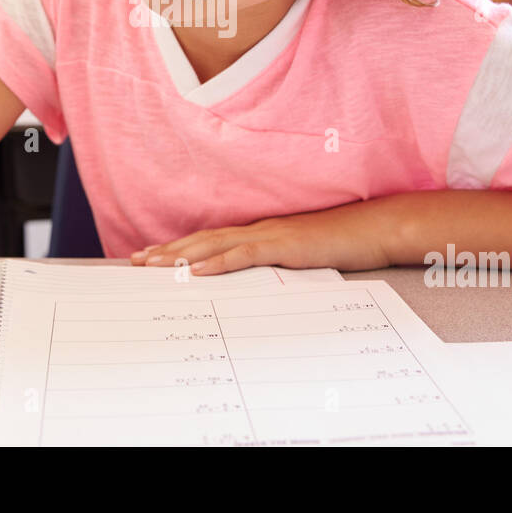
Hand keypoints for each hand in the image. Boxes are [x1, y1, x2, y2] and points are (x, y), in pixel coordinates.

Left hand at [129, 206, 393, 276]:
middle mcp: (260, 229)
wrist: (375, 229)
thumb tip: (258, 283)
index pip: (211, 240)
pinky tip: (195, 272)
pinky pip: (244, 255)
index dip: (179, 248)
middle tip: (135, 261)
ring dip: (181, 255)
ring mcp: (271, 235)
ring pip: (215, 244)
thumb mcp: (304, 259)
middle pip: (203, 239)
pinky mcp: (285, 246)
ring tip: (152, 265)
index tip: (151, 257)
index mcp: (262, 233)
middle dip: (167, 251)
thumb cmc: (345, 245)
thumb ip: (279, 266)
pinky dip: (217, 263)